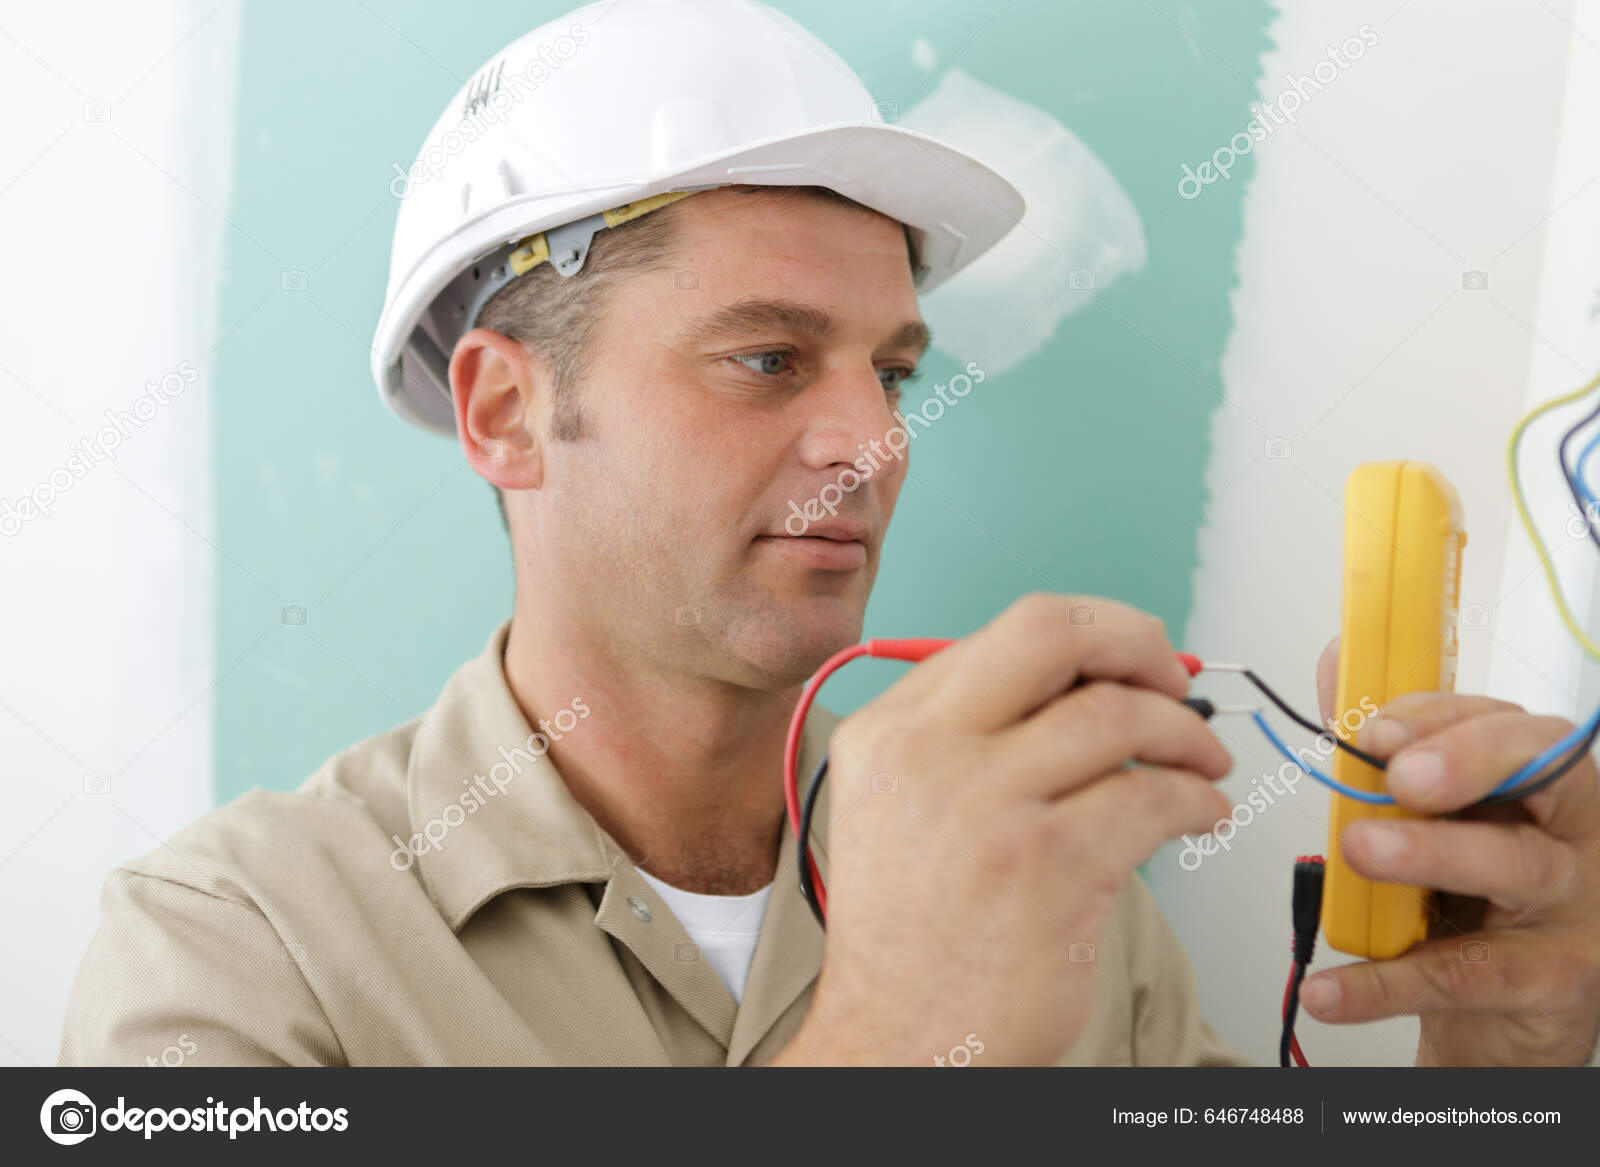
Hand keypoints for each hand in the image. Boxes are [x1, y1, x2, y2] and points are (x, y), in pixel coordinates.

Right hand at [775, 594, 1231, 1064]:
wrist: (897, 1040)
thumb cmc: (912, 932)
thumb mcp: (896, 804)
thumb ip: (967, 734)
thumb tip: (1082, 680)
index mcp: (889, 731)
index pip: (1007, 630)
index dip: (1092, 638)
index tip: (1128, 662)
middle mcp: (927, 752)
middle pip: (1053, 632)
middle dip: (1137, 641)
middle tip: (1171, 679)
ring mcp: (986, 806)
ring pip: (1118, 714)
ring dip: (1185, 732)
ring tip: (1202, 761)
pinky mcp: (1047, 867)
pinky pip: (1152, 798)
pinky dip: (1197, 799)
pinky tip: (1199, 816)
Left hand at [1300, 635, 1599, 1064]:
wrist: (1506, 1015)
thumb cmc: (1474, 897)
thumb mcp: (1436, 816)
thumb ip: (1392, 744)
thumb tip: (1341, 660)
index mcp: (1550, 784)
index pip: (1517, 727)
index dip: (1445, 720)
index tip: (1376, 733)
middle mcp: (1580, 835)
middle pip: (1546, 775)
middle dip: (1467, 760)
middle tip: (1397, 777)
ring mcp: (1579, 909)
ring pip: (1515, 867)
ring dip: (1431, 853)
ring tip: (1358, 850)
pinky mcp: (1558, 982)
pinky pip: (1466, 976)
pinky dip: (1386, 984)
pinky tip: (1328, 990)